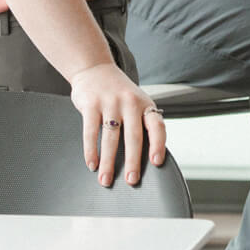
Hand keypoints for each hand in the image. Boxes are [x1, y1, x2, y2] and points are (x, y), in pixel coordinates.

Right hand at [68, 63, 166, 186]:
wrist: (95, 68)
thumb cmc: (119, 93)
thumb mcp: (137, 102)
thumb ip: (142, 123)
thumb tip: (149, 157)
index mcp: (145, 104)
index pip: (157, 126)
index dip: (158, 144)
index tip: (156, 162)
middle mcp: (130, 103)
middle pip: (133, 136)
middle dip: (132, 161)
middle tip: (131, 180)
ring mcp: (110, 102)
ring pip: (110, 138)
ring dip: (108, 162)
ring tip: (106, 179)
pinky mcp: (91, 104)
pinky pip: (90, 132)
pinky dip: (91, 151)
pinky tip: (92, 164)